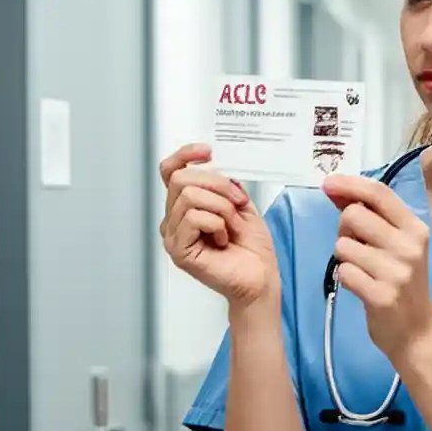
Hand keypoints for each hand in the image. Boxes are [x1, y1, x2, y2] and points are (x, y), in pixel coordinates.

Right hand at [159, 143, 279, 310]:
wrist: (261, 278)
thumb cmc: (252, 249)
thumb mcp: (241, 205)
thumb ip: (224, 185)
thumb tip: (215, 168)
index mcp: (186, 205)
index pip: (170, 171)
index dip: (185, 155)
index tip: (208, 152)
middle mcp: (174, 219)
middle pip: (181, 179)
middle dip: (216, 184)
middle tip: (238, 201)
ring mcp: (173, 235)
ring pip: (189, 197)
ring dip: (221, 207)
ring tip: (232, 225)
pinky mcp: (178, 250)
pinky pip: (193, 218)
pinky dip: (216, 223)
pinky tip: (223, 239)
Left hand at [322, 174, 431, 361]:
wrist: (418, 333)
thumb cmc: (404, 286)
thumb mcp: (398, 247)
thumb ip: (371, 217)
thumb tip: (336, 190)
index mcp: (415, 229)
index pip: (379, 193)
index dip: (350, 184)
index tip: (328, 184)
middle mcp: (409, 247)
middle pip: (353, 216)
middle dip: (344, 229)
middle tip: (357, 248)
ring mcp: (397, 272)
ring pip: (343, 245)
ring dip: (344, 257)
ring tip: (362, 271)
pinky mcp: (381, 296)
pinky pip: (344, 272)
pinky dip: (345, 278)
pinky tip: (361, 287)